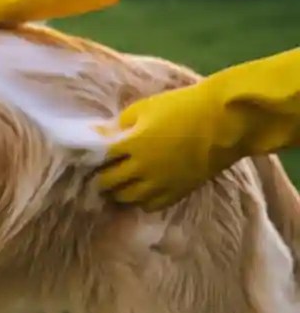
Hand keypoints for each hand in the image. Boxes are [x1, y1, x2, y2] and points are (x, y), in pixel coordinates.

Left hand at [97, 48, 299, 210]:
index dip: (92, 158)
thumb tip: (100, 135)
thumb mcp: (143, 108)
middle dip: (101, 178)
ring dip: (118, 192)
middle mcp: (142, 168)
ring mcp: (161, 183)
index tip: (89, 158)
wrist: (223, 121)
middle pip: (109, 182)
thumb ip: (119, 124)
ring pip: (127, 198)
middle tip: (100, 173)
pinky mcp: (178, 191)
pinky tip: (140, 191)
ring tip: (117, 184)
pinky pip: (151, 206)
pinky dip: (141, 201)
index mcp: (132, 144)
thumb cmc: (181, 107)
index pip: (100, 159)